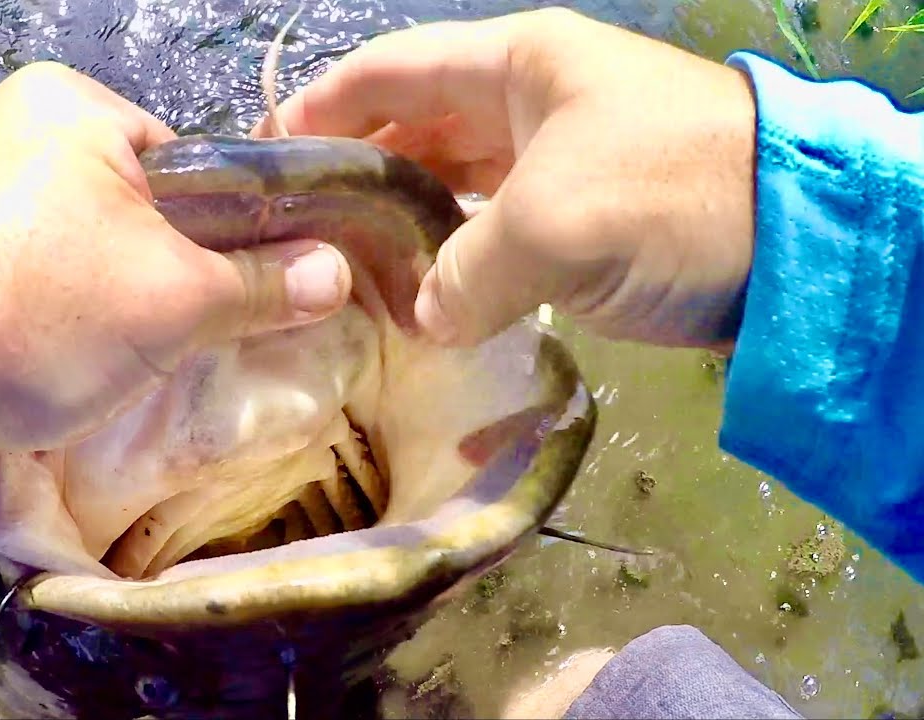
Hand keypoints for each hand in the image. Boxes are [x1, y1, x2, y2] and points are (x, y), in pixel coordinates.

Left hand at [0, 62, 352, 471]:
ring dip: (105, 293)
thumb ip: (263, 284)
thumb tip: (334, 276)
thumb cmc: (48, 315)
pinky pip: (26, 264)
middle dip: (160, 271)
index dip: (222, 236)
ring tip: (105, 350)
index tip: (225, 295)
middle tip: (168, 333)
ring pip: (81, 241)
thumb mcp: (178, 302)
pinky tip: (52, 348)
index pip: (190, 166)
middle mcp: (9, 121)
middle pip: (136, 205)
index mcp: (68, 102)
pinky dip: (49, 304)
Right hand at [256, 9, 754, 351]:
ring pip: (447, 192)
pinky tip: (417, 304)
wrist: (798, 243)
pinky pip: (488, 239)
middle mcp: (522, 106)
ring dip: (402, 233)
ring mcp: (549, 166)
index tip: (268, 161)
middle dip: (356, 181)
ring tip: (344, 278)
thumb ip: (463, 270)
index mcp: (513, 66)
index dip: (321, 110)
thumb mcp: (550, 223)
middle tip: (299, 238)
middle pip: (411, 131)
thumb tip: (424, 318)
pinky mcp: (574, 225)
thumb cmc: (666, 194)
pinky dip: (451, 269)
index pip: (389, 71)